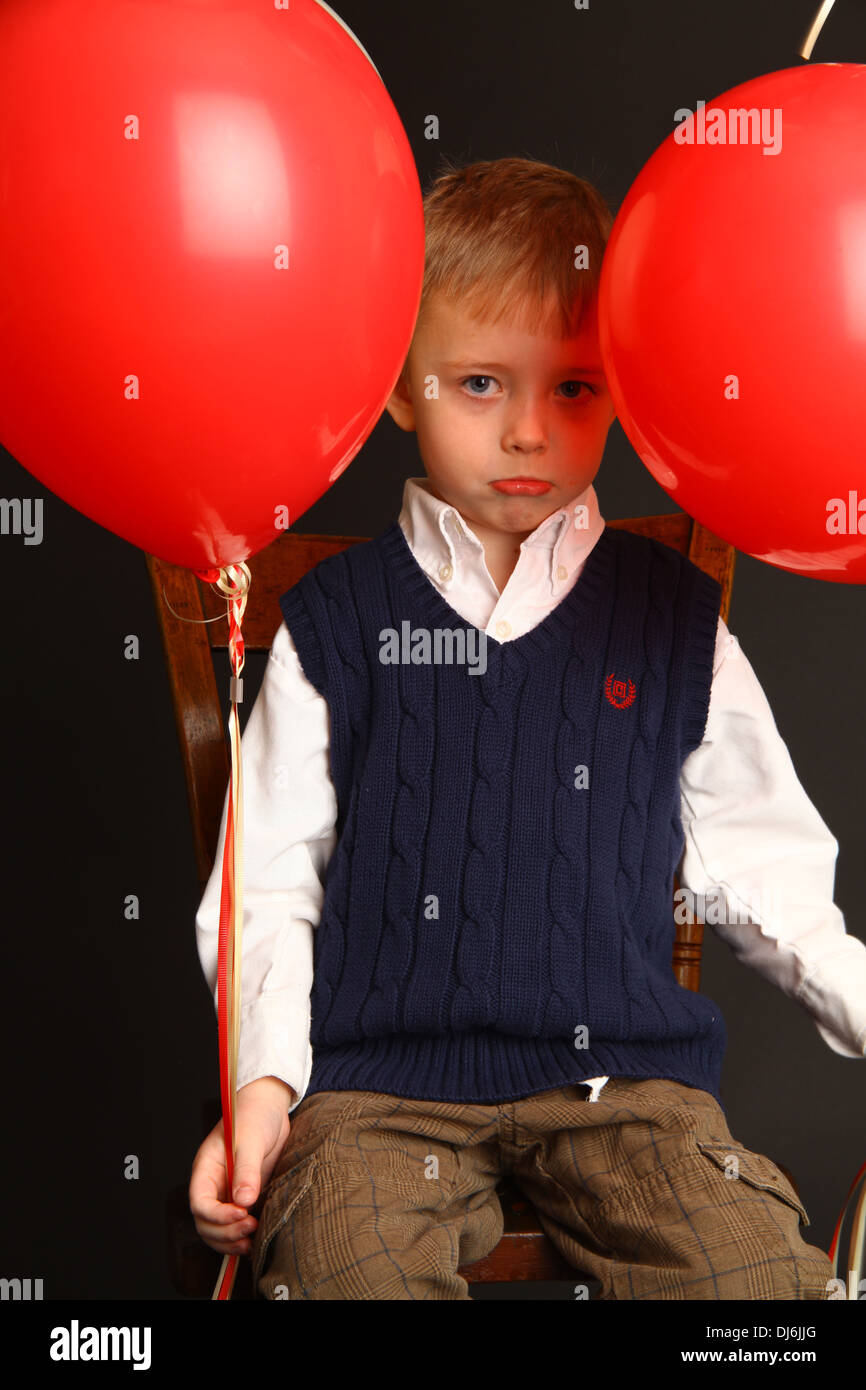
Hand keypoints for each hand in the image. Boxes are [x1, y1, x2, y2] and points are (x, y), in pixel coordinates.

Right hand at [189, 1075, 293, 1256]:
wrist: (270, 1108)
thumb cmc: (254, 1115)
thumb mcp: (251, 1139)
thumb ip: (247, 1169)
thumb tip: (244, 1201)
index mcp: (206, 1169)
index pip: (200, 1202)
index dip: (217, 1215)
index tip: (241, 1214)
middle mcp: (214, 1185)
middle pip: (205, 1222)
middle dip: (224, 1232)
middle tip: (250, 1227)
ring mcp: (228, 1193)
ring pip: (217, 1230)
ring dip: (230, 1241)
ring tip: (252, 1240)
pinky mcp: (245, 1198)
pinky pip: (235, 1226)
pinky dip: (241, 1236)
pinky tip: (256, 1237)